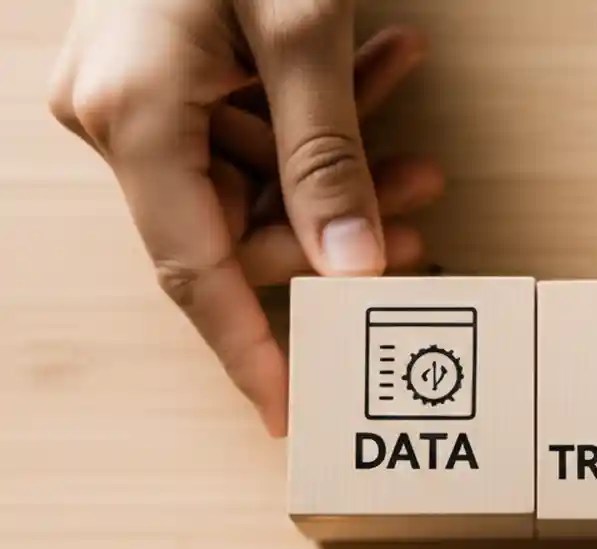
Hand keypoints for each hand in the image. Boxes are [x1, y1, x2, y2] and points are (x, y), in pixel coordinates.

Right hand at [48, 1, 441, 435]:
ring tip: (417, 122)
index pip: (195, 273)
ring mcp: (141, 92)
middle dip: (342, 219)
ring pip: (257, 171)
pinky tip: (391, 66)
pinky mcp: (169, 69)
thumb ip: (328, 155)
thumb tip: (353, 266)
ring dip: (346, 155)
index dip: (249, 348)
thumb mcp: (302, 28)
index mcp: (132, 114)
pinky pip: (250, 121)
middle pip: (238, 221)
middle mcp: (118, 114)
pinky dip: (321, 109)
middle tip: (426, 202)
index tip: (293, 411)